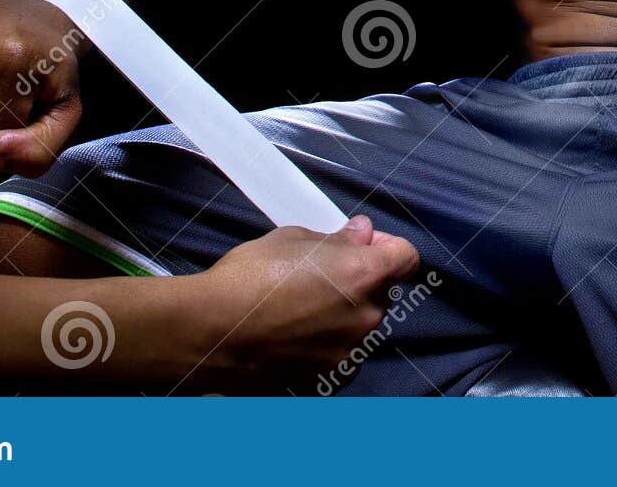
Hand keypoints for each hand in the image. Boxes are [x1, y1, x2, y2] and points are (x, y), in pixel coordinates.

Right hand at [181, 215, 420, 392]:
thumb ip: (337, 239)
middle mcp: (366, 318)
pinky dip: (326, 345)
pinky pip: (340, 355)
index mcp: (364, 275)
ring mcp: (349, 354)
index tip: (363, 244)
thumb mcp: (293, 239)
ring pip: (360, 327)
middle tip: (319, 276)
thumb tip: (361, 234)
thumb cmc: (249, 277)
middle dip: (359, 282)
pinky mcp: (328, 381)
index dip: (387, 246)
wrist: (210, 333)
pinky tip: (292, 337)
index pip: (406, 256)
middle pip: (381, 293)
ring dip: (343, 316)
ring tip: (299, 310)